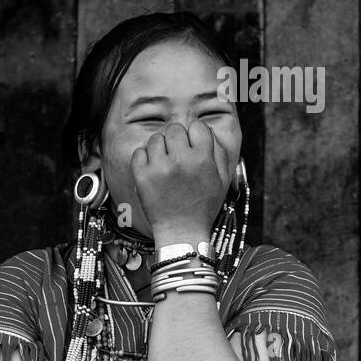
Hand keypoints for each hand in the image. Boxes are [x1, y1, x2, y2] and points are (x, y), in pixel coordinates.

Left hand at [130, 121, 224, 240]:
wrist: (182, 234)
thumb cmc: (203, 208)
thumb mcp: (222, 180)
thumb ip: (219, 152)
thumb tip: (208, 131)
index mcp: (203, 158)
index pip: (197, 126)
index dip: (195, 136)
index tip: (192, 149)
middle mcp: (181, 160)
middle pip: (174, 129)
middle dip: (176, 141)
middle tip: (176, 158)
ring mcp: (160, 168)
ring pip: (155, 139)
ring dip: (159, 149)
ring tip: (164, 165)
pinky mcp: (142, 177)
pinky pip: (139, 152)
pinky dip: (143, 158)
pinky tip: (151, 169)